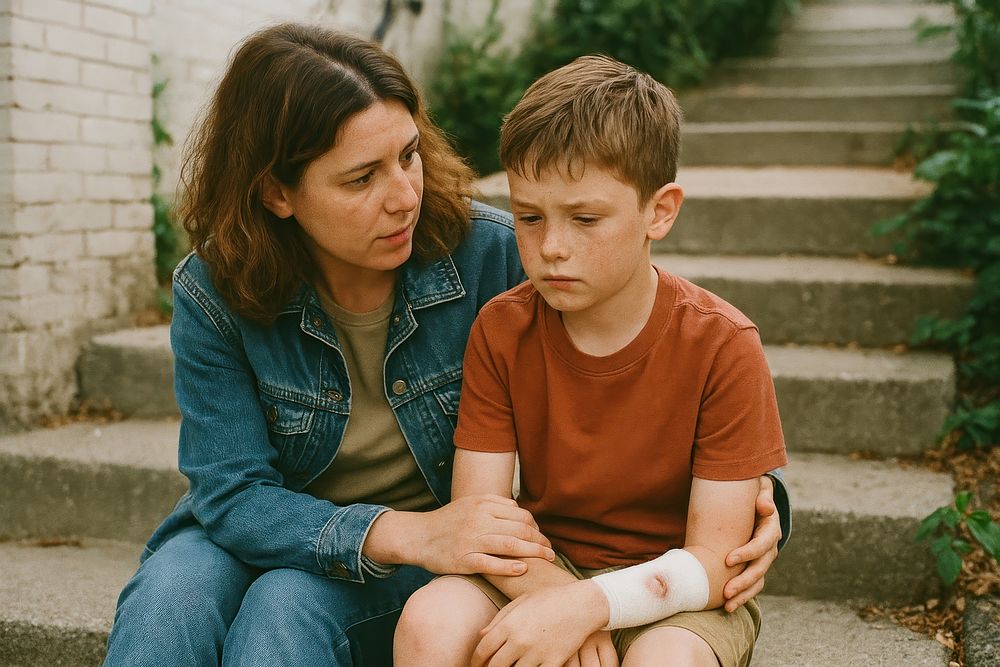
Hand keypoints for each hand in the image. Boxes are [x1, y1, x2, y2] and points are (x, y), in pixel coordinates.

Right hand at [413, 494, 554, 575]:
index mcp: (482, 504)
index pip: (520, 514)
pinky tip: (523, 569)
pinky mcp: (463, 560)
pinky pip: (491, 564)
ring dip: (533, 552)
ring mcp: (471, 540)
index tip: (541, 536)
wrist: (418, 536)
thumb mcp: (469, 503)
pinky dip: (509, 567)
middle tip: (551, 550)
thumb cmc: (447, 521)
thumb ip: (494, 502)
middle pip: (519, 529)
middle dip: (540, 540)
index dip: (536, 526)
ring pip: (510, 545)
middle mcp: (478, 520)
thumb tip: (518, 508)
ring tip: (547, 558)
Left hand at [471, 581, 608, 666]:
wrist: (582, 604)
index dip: (476, 661)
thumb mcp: (522, 602)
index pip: (483, 650)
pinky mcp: (553, 662)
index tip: (475, 665)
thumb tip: (482, 635)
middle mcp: (519, 641)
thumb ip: (500, 618)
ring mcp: (536, 654)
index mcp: (509, 624)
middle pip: (495, 666)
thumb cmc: (550, 599)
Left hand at [722, 475, 780, 611]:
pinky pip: (752, 585)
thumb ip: (763, 494)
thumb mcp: (760, 488)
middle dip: (743, 581)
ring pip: (757, 581)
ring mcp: (763, 560)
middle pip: (760, 568)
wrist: (754, 502)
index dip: (747, 553)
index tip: (727, 560)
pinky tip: (728, 607)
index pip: (761, 545)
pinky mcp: (755, 567)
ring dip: (743, 594)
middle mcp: (770, 548)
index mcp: (770, 529)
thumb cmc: (753, 493)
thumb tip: (765, 507)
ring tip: (727, 605)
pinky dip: (743, 596)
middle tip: (726, 591)